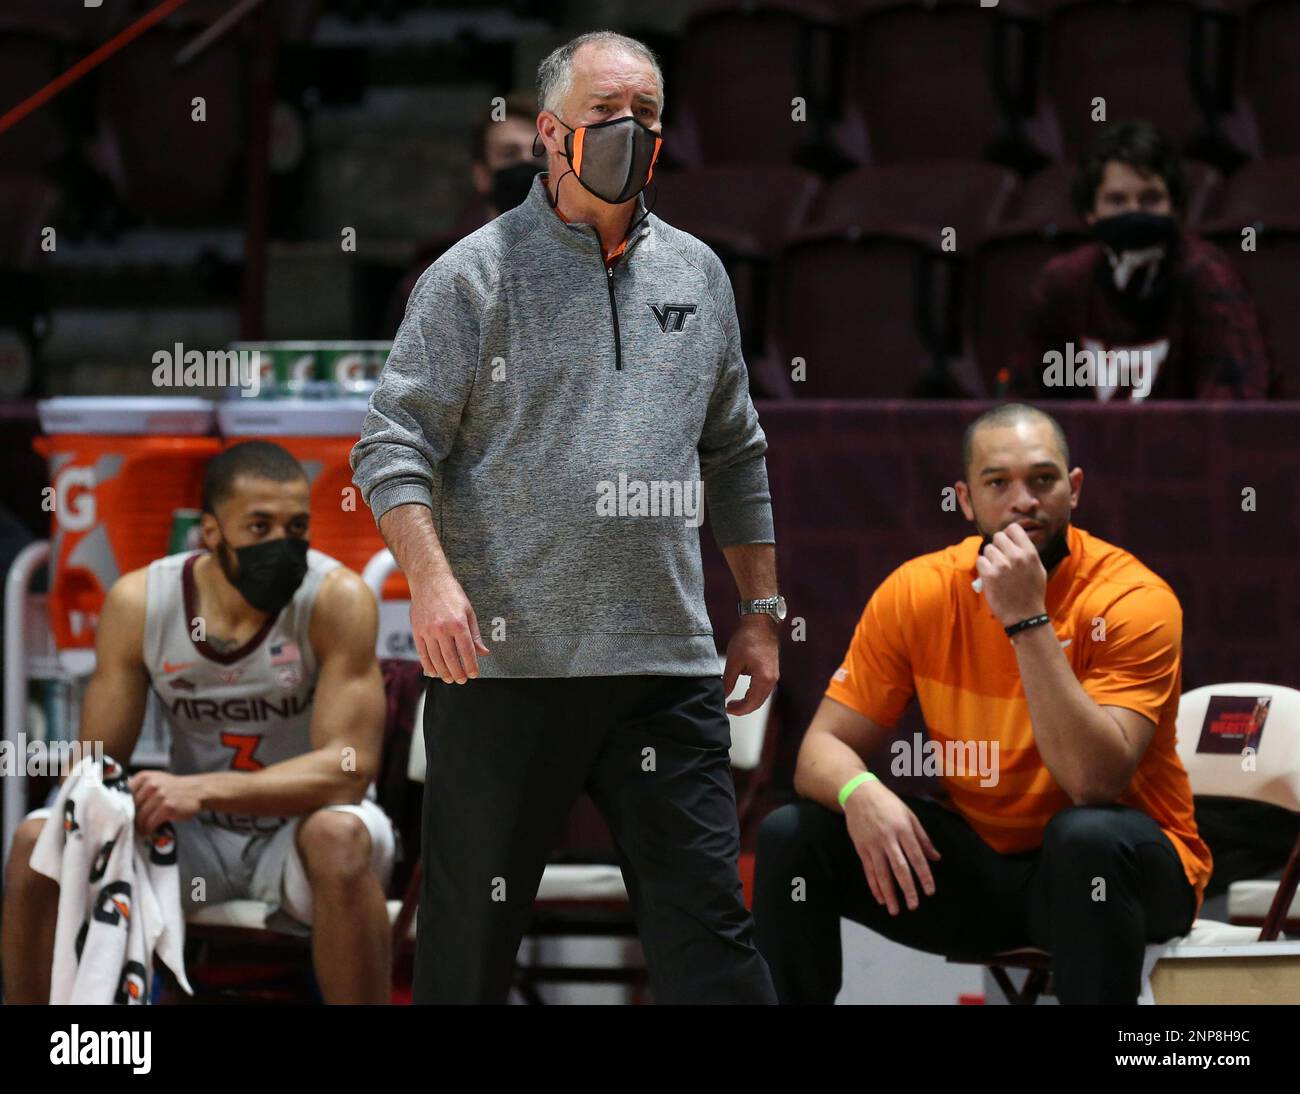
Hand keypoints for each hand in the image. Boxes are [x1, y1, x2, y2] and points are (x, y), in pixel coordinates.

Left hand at [130, 771, 203, 834]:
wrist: (197, 791)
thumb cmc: (175, 788)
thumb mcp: (156, 780)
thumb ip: (140, 787)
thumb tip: (121, 803)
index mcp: (145, 777)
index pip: (125, 794)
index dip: (124, 807)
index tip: (125, 815)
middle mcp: (152, 784)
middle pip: (132, 807)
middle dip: (132, 818)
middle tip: (133, 825)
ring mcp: (160, 796)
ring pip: (140, 816)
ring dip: (139, 826)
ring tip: (141, 830)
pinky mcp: (167, 807)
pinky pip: (150, 822)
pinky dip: (148, 829)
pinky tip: (149, 831)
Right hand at [410, 568, 489, 683]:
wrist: (428, 580)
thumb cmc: (451, 594)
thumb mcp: (468, 611)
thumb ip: (475, 634)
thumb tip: (483, 652)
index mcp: (458, 623)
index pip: (466, 651)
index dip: (471, 665)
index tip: (474, 674)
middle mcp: (442, 629)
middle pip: (451, 658)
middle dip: (457, 673)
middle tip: (462, 680)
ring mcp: (428, 631)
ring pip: (436, 659)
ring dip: (444, 672)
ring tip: (450, 679)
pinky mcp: (417, 631)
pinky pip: (422, 653)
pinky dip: (428, 665)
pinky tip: (434, 672)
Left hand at [722, 614, 778, 714]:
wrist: (761, 623)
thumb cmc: (749, 638)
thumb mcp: (733, 662)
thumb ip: (728, 681)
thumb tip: (723, 695)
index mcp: (764, 679)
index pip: (751, 703)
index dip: (738, 709)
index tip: (727, 709)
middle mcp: (772, 679)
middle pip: (758, 703)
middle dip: (743, 708)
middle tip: (729, 708)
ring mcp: (774, 675)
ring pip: (762, 697)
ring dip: (749, 702)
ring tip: (734, 702)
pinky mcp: (772, 671)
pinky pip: (764, 689)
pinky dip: (754, 695)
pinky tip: (745, 692)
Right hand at [844, 779, 940, 914]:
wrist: (859, 793)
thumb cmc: (888, 803)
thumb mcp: (909, 816)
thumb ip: (923, 838)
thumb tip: (936, 858)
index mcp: (903, 829)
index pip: (916, 857)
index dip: (924, 875)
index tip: (930, 891)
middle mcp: (888, 838)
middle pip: (899, 868)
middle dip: (907, 889)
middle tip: (914, 906)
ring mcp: (873, 844)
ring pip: (881, 873)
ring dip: (888, 893)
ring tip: (894, 910)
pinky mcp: (861, 848)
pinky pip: (868, 870)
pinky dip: (874, 885)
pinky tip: (880, 897)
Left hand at [974, 522, 1047, 627]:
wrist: (1025, 616)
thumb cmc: (1032, 593)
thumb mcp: (1038, 569)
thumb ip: (1026, 552)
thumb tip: (1013, 538)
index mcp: (1030, 553)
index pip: (1013, 528)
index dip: (1008, 534)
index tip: (1007, 543)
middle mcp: (1016, 556)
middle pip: (998, 537)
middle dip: (998, 546)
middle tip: (1001, 559)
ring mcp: (1002, 565)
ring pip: (987, 549)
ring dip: (990, 558)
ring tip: (997, 570)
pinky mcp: (989, 575)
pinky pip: (980, 561)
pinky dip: (983, 567)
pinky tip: (991, 576)